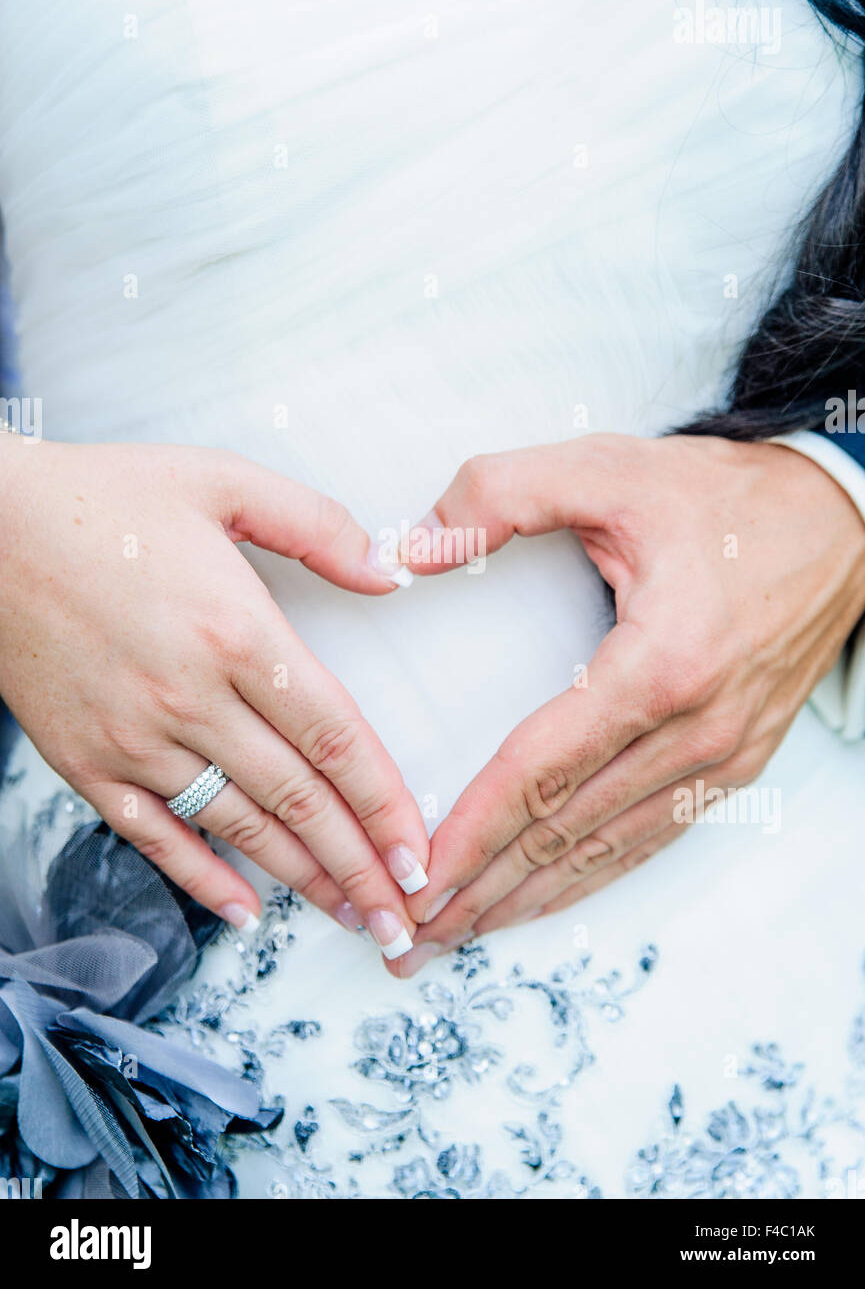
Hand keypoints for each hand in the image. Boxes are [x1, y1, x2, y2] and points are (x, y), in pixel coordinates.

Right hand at [0, 438, 426, 955]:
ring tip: (349, 916)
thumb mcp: (223, 480)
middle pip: (297, 799)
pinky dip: (201, 879)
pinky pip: (153, 835)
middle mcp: (189, 697)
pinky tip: (245, 911)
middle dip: (359, 866)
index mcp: (236, 631)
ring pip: (236, 826)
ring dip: (300, 879)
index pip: (334, 736)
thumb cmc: (103, 500)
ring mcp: (133, 737)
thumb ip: (317, 525)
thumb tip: (388, 576)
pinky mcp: (85, 760)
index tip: (418, 850)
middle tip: (403, 917)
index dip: (385, 801)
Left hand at [391, 434, 864, 973]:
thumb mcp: (608, 468)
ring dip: (525, 900)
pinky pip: (648, 840)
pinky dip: (587, 879)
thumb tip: (411, 549)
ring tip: (453, 937)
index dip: (472, 829)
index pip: (544, 770)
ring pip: (605, 852)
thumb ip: (500, 495)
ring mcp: (724, 757)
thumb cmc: (724, 500)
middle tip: (407, 935)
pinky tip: (541, 902)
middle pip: (566, 831)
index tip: (415, 872)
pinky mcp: (736, 765)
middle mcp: (697, 729)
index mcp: (661, 665)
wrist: (837, 524)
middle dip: (479, 888)